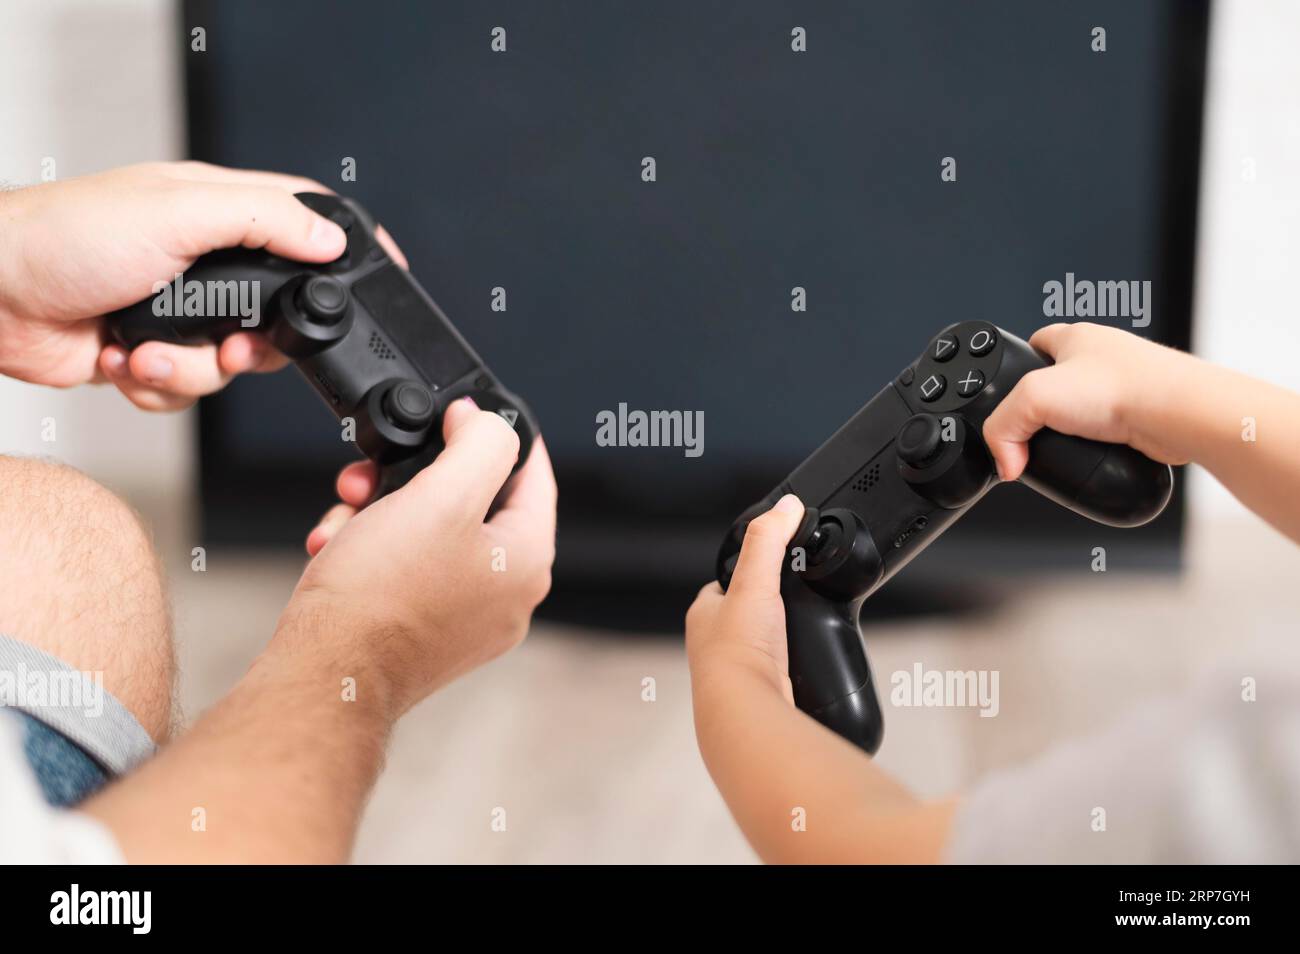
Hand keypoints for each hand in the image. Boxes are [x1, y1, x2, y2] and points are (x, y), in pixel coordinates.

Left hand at [0, 161, 406, 409]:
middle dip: (258, 344)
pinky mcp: (153, 355)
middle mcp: (204, 262)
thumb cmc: (66, 236)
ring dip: (192, 369)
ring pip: (234, 364)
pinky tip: (123, 361)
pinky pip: (188, 390)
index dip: (350, 245)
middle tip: (233, 344)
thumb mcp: (179, 212)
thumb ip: (264, 221)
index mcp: (218, 212)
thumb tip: (330, 241)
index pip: (307, 220)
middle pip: (279, 313)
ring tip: (149, 352)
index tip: (388, 272)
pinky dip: (158, 386)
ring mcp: (179, 312)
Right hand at [284, 398, 555, 714]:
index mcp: (526, 564)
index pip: (536, 479)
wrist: (326, 675)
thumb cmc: (380, 599)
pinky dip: (372, 548)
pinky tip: (339, 545)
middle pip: (474, 504)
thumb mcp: (440, 497)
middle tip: (385, 466)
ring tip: (351, 511)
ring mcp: (465, 619)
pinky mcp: (424, 633)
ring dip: (385, 509)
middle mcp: (505, 596)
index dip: (507, 435)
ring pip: (432, 533)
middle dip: (419, 476)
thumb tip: (483, 422)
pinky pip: (407, 568)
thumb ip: (478, 445)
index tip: (476, 412)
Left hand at [685, 494, 804, 701]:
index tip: (770, 566)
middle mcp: (713, 644)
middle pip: (743, 615)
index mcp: (704, 613)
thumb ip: (769, 539)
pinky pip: (774, 672)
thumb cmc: (737, 653)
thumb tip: (787, 505)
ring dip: (777, 642)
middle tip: (792, 604)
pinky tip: (801, 667)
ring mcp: (733, 672)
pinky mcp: (755, 694)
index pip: (724, 582)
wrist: (746, 713)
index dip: (747, 571)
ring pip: (757, 646)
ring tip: (799, 634)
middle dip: (765, 610)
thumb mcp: (755, 581)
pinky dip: (788, 668)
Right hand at [982, 321, 1192, 480]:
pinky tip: (1094, 455)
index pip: (1036, 343)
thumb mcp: (1034, 399)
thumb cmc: (1126, 387)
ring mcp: (1127, 384)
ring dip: (1073, 428)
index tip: (1008, 393)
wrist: (1180, 414)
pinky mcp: (1142, 413)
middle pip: (1059, 380)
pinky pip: (1108, 431)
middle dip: (1045, 406)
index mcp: (1077, 337)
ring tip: (1065, 445)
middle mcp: (1105, 356)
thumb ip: (1002, 428)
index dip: (1018, 366)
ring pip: (1086, 407)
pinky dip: (1098, 445)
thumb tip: (1005, 460)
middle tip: (1034, 427)